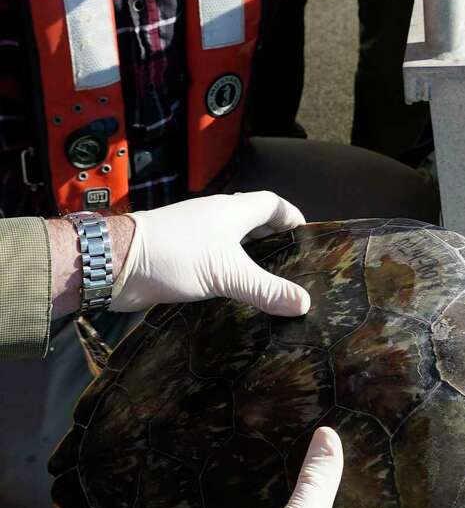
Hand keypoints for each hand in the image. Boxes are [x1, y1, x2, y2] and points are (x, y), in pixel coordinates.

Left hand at [110, 191, 309, 314]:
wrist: (114, 264)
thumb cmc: (173, 255)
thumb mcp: (228, 274)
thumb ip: (267, 289)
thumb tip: (303, 303)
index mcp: (232, 212)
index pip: (273, 204)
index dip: (293, 218)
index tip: (307, 241)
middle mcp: (216, 219)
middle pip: (255, 224)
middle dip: (276, 243)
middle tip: (294, 269)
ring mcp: (197, 238)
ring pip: (234, 245)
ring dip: (252, 261)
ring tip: (271, 287)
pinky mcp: (181, 257)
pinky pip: (215, 262)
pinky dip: (229, 275)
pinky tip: (236, 296)